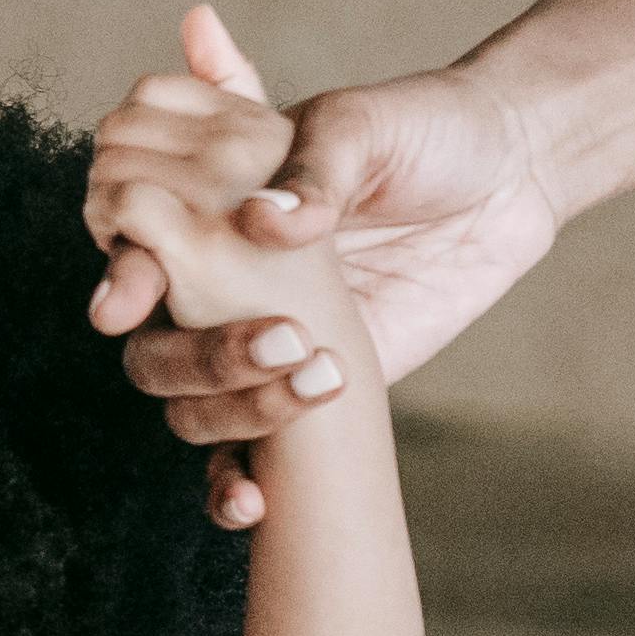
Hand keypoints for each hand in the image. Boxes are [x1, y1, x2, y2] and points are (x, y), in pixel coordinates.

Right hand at [97, 12, 567, 524]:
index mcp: (213, 201)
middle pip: (152, 341)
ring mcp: (261, 340)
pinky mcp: (306, 393)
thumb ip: (311, 167)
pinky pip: (245, 456)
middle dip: (188, 357)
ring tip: (314, 378)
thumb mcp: (366, 126)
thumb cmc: (424, 128)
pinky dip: (233, 490)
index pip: (135, 246)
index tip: (127, 305)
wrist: (510, 172)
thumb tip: (264, 222)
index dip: (124, 275)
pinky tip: (252, 509)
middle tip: (276, 340)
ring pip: (190, 405)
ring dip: (230, 409)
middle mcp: (223, 278)